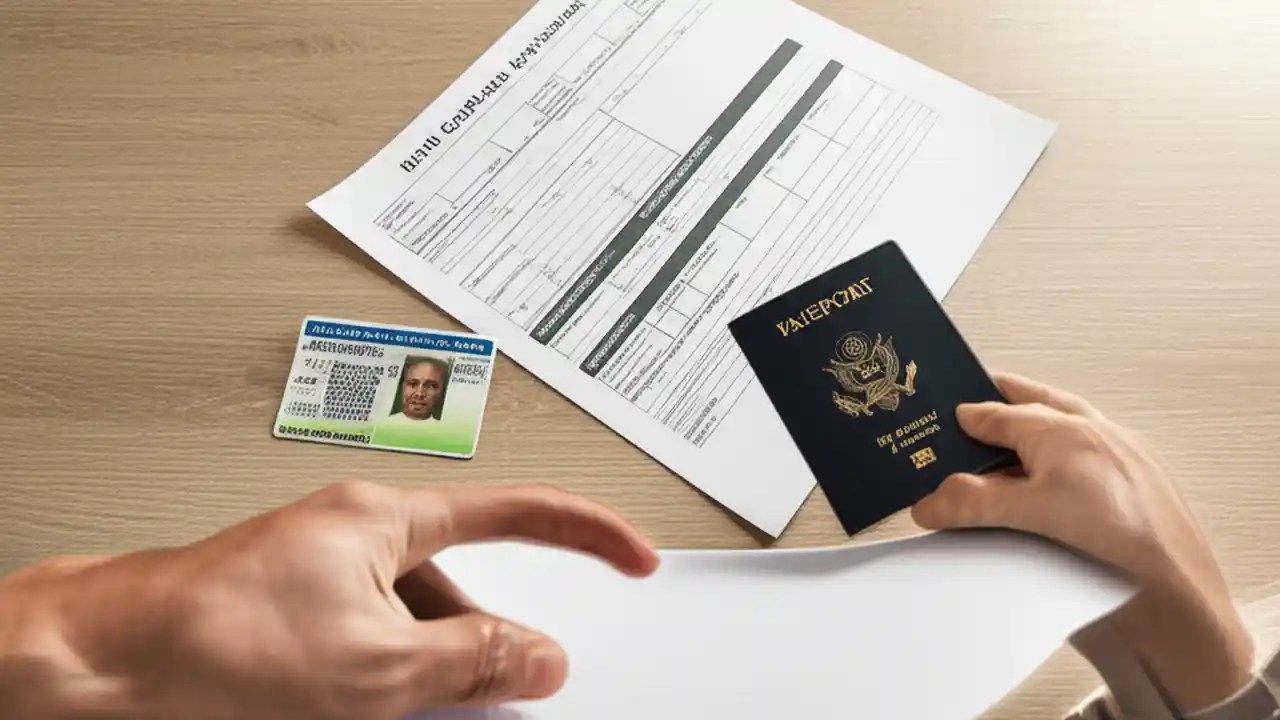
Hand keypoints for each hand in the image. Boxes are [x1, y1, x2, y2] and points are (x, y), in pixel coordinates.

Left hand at [0, 482, 658, 719]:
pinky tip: (377, 718)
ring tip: (430, 718)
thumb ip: (473, 661)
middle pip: (464, 585)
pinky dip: (390, 683)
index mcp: (386, 519)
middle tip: (510, 691)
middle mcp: (356, 536)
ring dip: (435, 674)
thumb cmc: (212, 642)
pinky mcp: (293, 617)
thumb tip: (541, 657)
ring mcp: (322, 576)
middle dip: (488, 641)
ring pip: (415, 624)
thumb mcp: (377, 667)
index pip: (517, 513)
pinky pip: (370, 644)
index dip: (588, 534)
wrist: (102, 666)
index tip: (632, 556)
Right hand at [911, 372, 1252, 711]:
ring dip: (1029, 424)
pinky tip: (1049, 477)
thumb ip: (975, 502)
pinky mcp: (1129, 474)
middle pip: (1029, 403)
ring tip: (1003, 439)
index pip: (993, 411)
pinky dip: (1056, 453)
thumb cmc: (1121, 531)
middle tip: (966, 411)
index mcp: (1059, 426)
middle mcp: (1087, 428)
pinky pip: (1082, 450)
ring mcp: (1112, 448)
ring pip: (1059, 422)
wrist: (1179, 577)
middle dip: (996, 402)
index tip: (932, 427)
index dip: (958, 419)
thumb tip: (930, 502)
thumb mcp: (1032, 512)